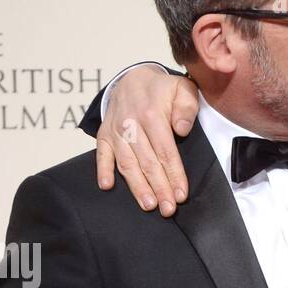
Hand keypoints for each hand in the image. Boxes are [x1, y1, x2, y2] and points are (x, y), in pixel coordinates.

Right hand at [95, 67, 197, 215]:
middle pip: (147, 162)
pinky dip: (102, 170)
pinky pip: (101, 153)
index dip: (174, 175)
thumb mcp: (182, 89)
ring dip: (137, 186)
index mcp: (152, 115)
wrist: (133, 78)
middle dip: (159, 188)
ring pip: (126, 163)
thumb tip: (182, 128)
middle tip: (167, 209)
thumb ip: (187, 107)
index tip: (180, 195)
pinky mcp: (104, 134)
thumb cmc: (162, 89)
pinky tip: (107, 186)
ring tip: (147, 205)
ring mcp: (116, 130)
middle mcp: (131, 124)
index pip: (165, 151)